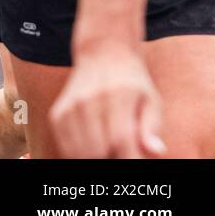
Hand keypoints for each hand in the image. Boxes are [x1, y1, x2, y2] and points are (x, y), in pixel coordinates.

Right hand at [51, 47, 166, 157]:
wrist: (102, 54)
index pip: (120, 139)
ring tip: (110, 149)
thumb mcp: (151, 101)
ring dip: (97, 158)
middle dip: (114, 158)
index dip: (131, 158)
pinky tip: (94, 146)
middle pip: (99, 150)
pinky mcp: (57, 114)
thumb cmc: (132, 83)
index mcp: (116, 96)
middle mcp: (88, 100)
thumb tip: (156, 153)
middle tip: (124, 152)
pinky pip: (67, 148)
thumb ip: (152, 127)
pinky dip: (80, 154)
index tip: (137, 160)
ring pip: (82, 152)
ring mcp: (69, 107)